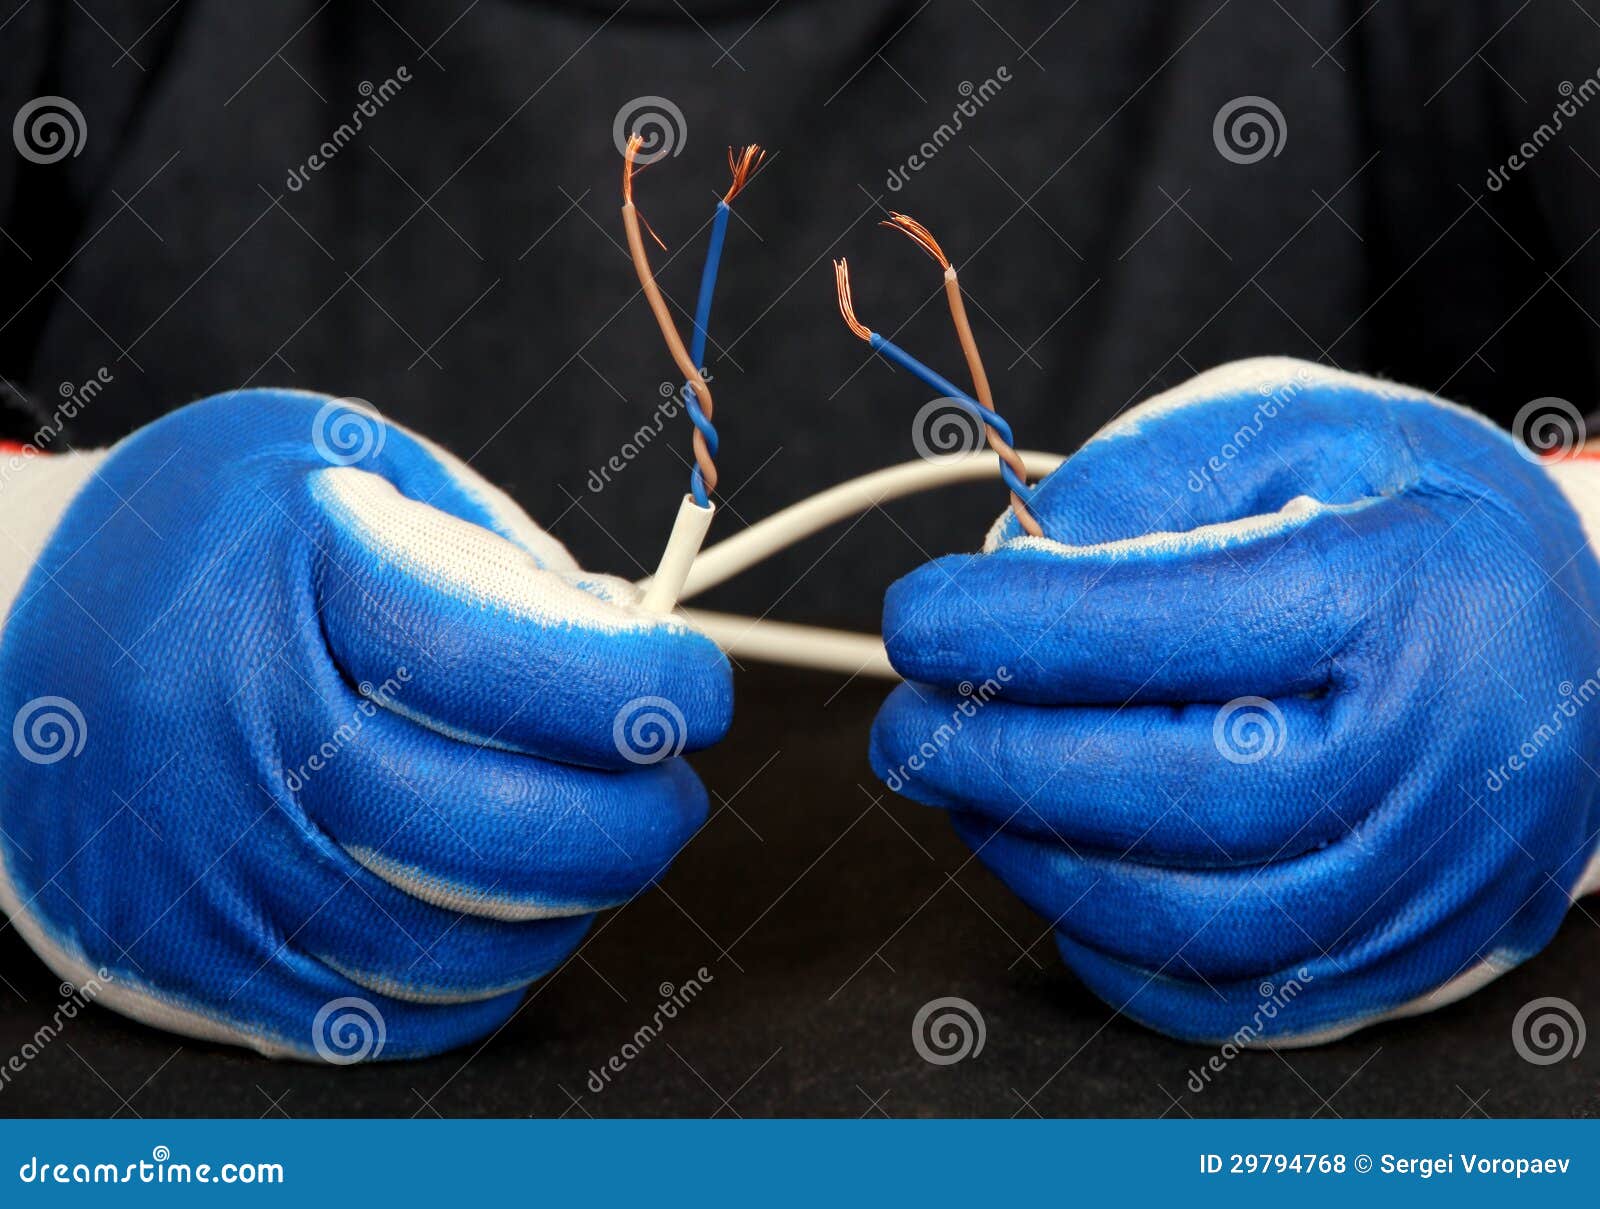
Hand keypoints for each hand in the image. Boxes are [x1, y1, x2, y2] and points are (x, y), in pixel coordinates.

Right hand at [0, 391, 729, 1060]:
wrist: (8, 633)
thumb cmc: (211, 535)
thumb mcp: (354, 463)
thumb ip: (505, 553)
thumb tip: (634, 652)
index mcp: (301, 590)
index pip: (541, 674)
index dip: (659, 690)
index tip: (694, 689)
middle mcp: (247, 746)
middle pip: (518, 837)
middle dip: (642, 818)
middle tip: (665, 780)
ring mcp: (213, 877)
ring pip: (470, 948)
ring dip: (576, 902)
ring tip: (588, 833)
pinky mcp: (197, 965)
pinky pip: (392, 1021)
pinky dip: (486, 974)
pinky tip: (505, 907)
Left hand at [871, 357, 1599, 1044]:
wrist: (1561, 629)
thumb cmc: (1406, 514)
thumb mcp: (1290, 423)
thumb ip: (1141, 479)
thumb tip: (1004, 574)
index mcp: (1402, 595)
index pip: (1176, 623)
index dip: (1016, 626)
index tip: (915, 618)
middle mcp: (1430, 758)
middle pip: (1174, 794)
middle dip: (998, 759)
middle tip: (903, 725)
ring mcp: (1423, 879)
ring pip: (1187, 918)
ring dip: (1034, 855)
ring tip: (967, 785)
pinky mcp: (1399, 954)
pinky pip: (1225, 996)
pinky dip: (1106, 945)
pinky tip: (1050, 866)